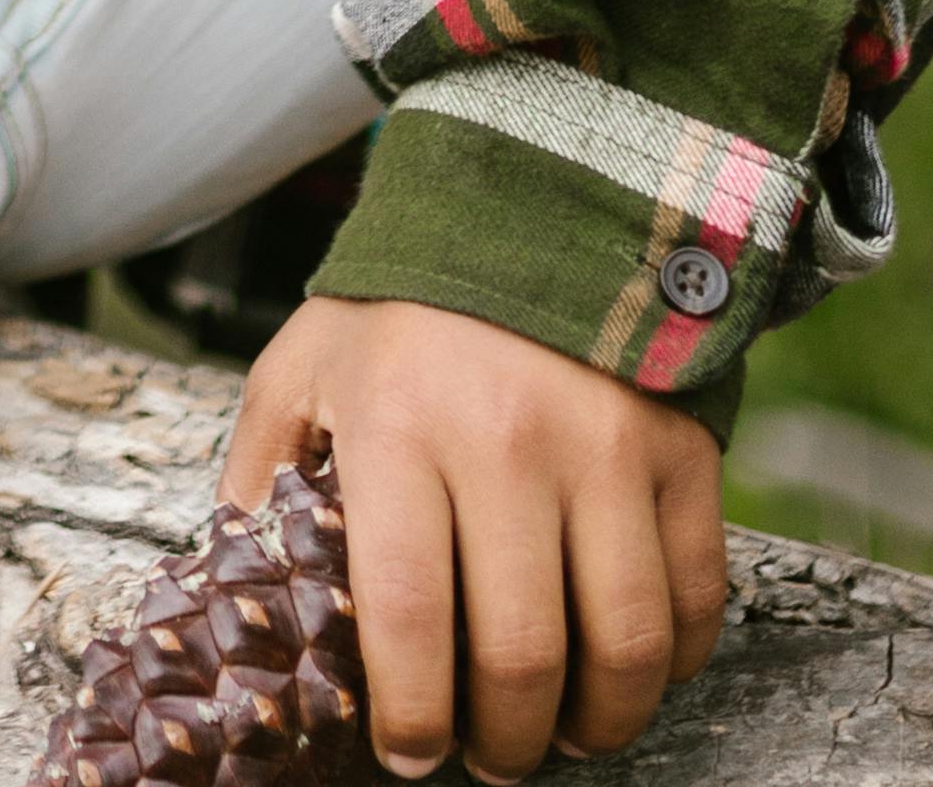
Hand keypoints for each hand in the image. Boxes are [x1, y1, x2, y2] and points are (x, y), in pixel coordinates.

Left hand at [221, 297, 726, 774]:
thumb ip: (262, 480)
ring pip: (622, 645)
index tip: (409, 754)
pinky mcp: (681, 450)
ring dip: (597, 723)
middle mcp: (509, 442)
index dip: (412, 716)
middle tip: (490, 758)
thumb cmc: (401, 308)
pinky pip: (693, 596)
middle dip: (506, 744)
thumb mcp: (300, 372)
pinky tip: (627, 670)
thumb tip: (239, 593)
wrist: (530, 201)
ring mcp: (607, 448)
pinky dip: (668, 662)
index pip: (406, 618)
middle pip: (523, 656)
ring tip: (566, 735)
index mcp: (399, 428)